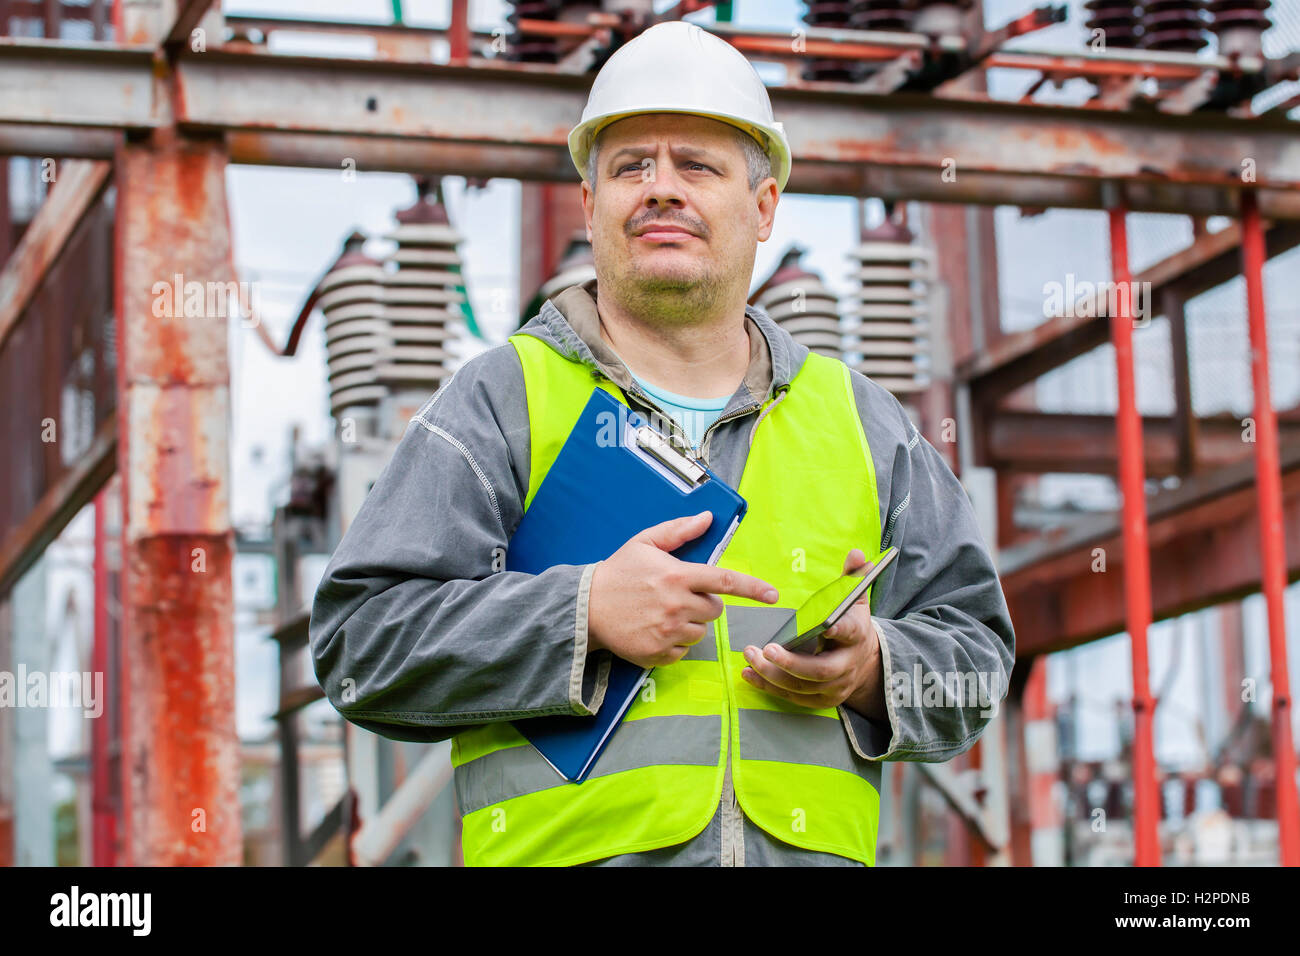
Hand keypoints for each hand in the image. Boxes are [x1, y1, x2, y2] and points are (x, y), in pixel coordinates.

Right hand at [587, 512, 780, 668]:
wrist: (585, 607)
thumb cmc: (618, 572)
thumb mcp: (645, 542)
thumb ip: (678, 531)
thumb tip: (707, 518)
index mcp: (677, 576)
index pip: (725, 581)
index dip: (752, 588)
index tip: (773, 594)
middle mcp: (677, 605)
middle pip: (715, 610)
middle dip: (704, 603)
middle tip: (678, 596)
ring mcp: (668, 632)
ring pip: (701, 632)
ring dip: (689, 624)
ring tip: (661, 613)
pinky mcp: (658, 654)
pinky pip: (683, 651)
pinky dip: (674, 643)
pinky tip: (653, 630)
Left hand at [740, 548, 885, 717]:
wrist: (867, 665)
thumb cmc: (853, 625)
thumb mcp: (857, 600)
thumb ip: (854, 577)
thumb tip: (855, 553)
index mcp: (856, 636)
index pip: (849, 632)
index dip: (838, 629)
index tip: (825, 625)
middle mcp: (846, 665)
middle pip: (820, 670)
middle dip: (791, 662)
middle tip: (765, 649)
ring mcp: (835, 686)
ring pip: (802, 686)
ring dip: (773, 674)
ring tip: (750, 656)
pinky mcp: (821, 700)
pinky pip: (793, 697)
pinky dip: (769, 687)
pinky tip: (750, 674)